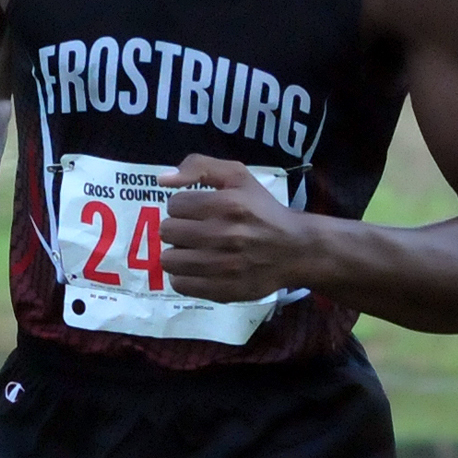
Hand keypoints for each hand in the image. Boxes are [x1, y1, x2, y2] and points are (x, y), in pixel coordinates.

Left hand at [158, 154, 308, 301]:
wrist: (295, 249)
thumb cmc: (262, 210)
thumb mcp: (238, 175)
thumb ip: (199, 166)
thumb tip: (162, 180)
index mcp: (227, 204)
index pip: (174, 205)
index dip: (182, 206)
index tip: (195, 211)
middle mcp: (224, 235)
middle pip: (168, 231)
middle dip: (177, 229)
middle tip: (193, 230)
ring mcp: (223, 266)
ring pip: (169, 260)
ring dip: (178, 253)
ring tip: (194, 250)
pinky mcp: (223, 291)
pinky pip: (180, 285)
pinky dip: (184, 276)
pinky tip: (198, 268)